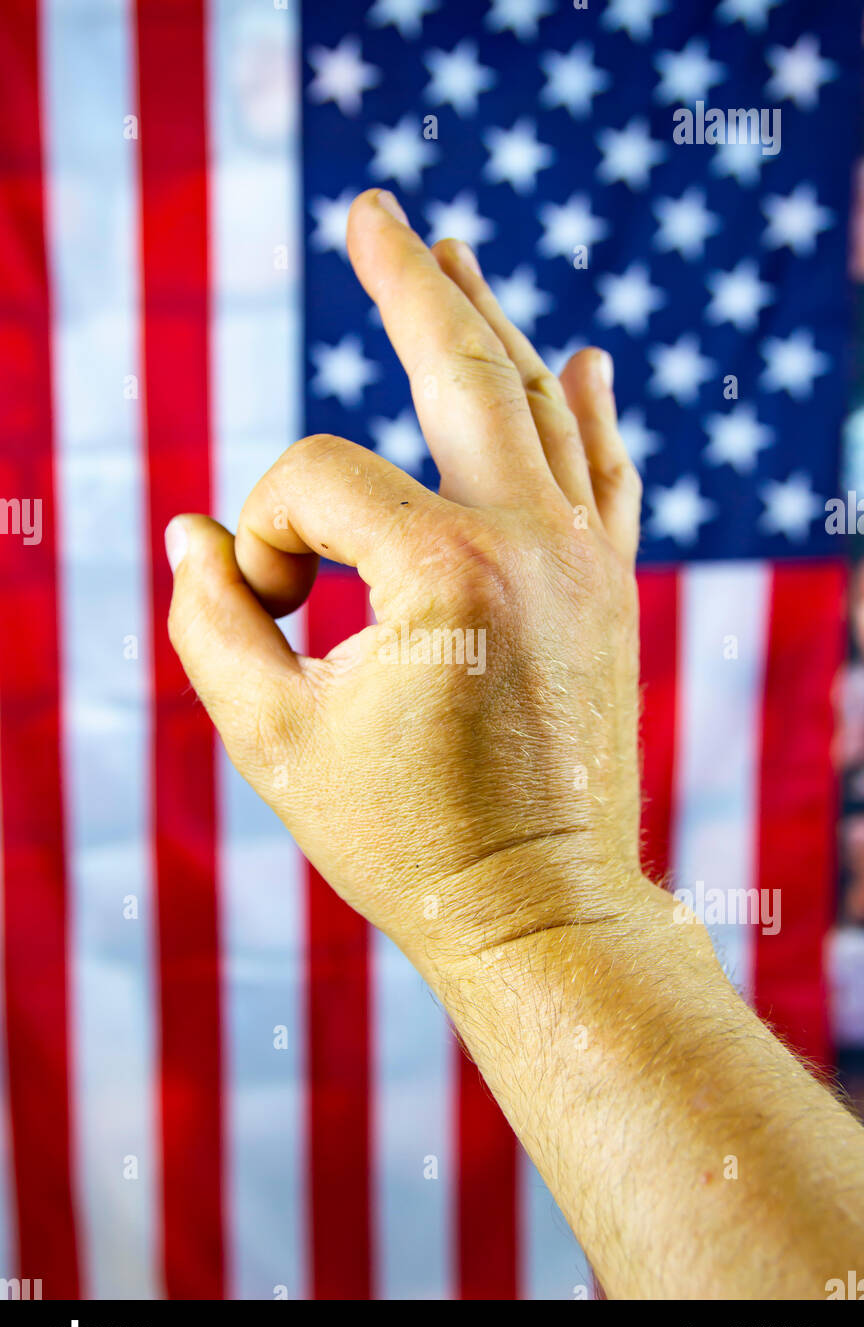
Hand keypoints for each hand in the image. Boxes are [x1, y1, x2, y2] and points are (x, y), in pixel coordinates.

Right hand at [166, 189, 644, 979]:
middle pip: (459, 366)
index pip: (313, 481)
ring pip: (538, 404)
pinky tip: (586, 358)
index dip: (262, 536)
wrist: (541, 907)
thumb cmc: (403, 838)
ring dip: (490, 323)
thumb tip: (192, 529)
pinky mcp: (609, 590)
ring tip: (454, 254)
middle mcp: (531, 541)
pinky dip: (590, 412)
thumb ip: (211, 620)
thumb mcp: (272, 738)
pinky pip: (605, 474)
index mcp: (445, 573)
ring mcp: (585, 559)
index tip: (268, 614)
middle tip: (376, 210)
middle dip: (406, 281)